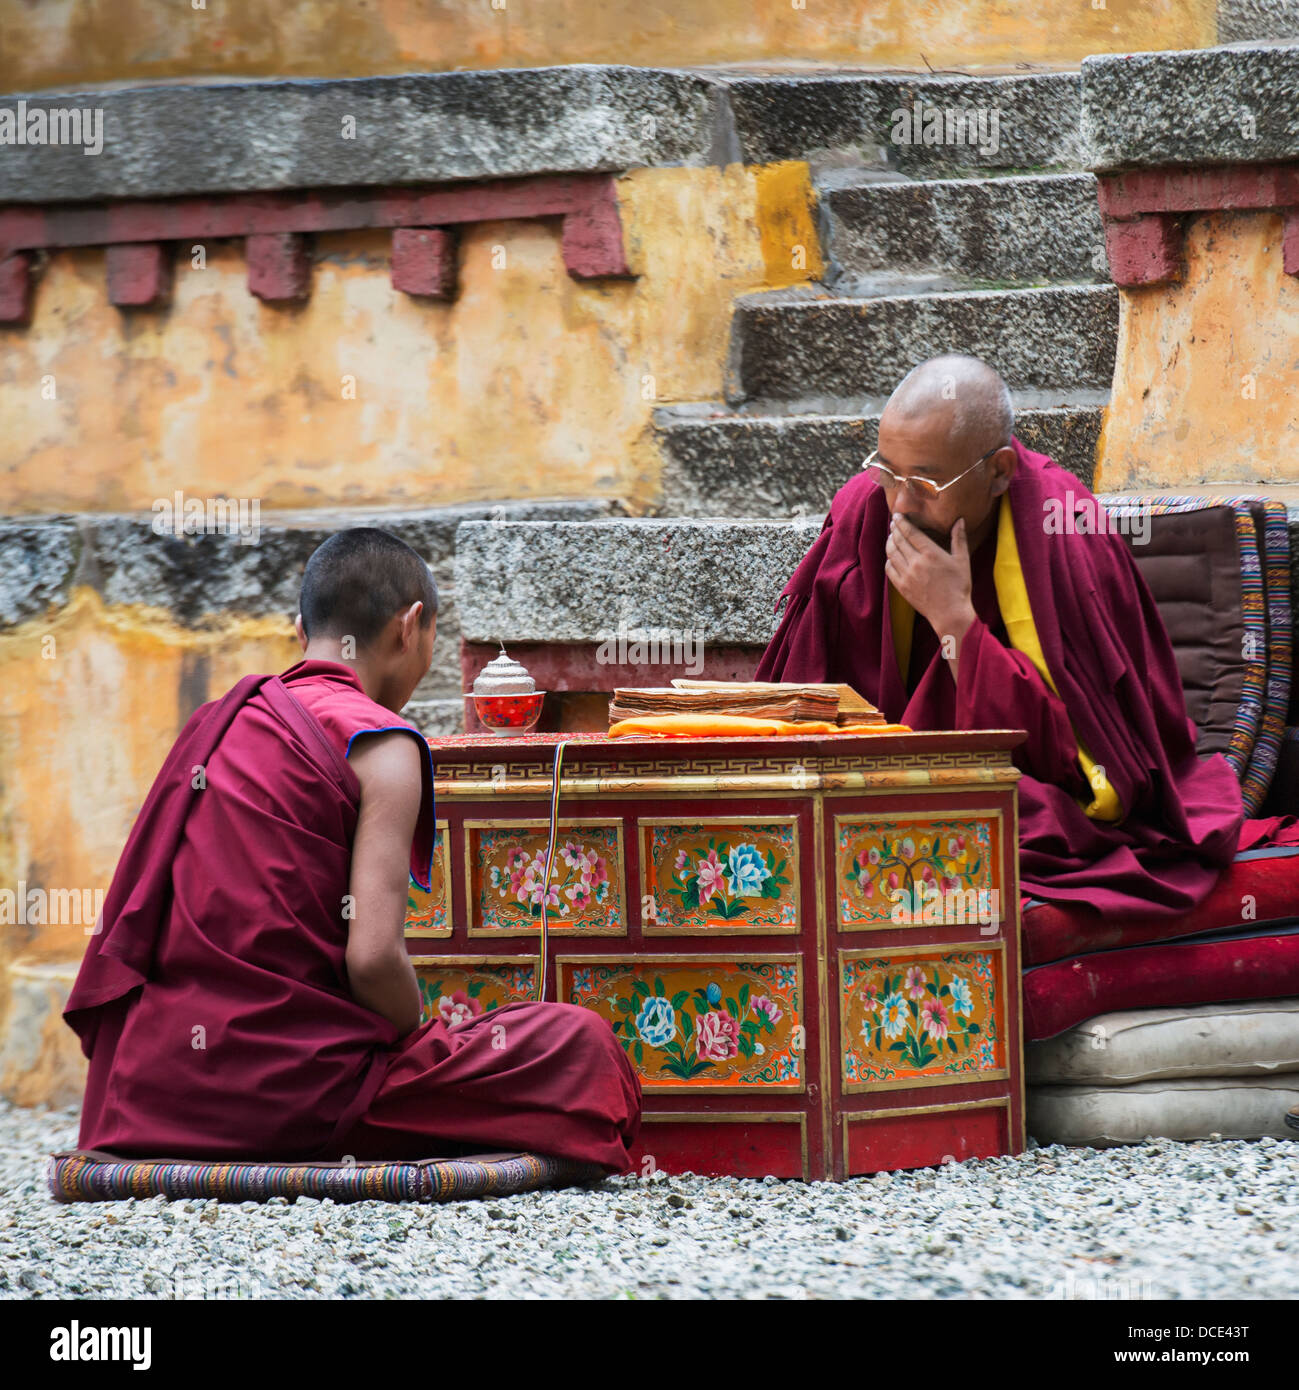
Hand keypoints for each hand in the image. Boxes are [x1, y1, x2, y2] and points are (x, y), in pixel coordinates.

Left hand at [885, 515, 976, 654]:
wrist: (950, 612)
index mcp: (931, 553)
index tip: (897, 515)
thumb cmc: (959, 586)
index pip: (911, 532)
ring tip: (891, 537)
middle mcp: (916, 563)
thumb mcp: (962, 560)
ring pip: (891, 553)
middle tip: (893, 523)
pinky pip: (889, 569)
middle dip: (894, 529)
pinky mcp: (901, 587)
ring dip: (890, 542)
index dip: (902, 522)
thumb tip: (959, 520)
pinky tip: (891, 556)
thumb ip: (959, 539)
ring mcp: (907, 575)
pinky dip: (888, 560)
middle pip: (899, 540)